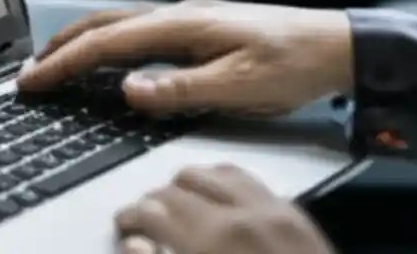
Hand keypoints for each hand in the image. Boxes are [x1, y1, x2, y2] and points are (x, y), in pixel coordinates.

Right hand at [18, 0, 352, 115]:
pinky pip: (143, 30)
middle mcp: (183, 14)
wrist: (337, 44)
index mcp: (186, 25)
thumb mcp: (241, 86)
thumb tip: (131, 89)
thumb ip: (183, 89)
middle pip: (106, 23)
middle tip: (31, 71)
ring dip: (85, 41)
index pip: (109, 42)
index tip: (33, 80)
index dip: (66, 62)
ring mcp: (192, 18)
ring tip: (58, 61)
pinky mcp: (203, 28)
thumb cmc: (296, 62)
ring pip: (123, 23)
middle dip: (63, 45)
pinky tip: (112, 59)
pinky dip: (112, 43)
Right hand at [116, 164, 333, 253]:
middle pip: (180, 186)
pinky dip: (223, 182)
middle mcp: (239, 214)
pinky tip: (216, 198)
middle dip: (155, 200)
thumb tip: (135, 243)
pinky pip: (248, 179)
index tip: (123, 226)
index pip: (154, 210)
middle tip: (146, 221)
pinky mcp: (293, 213)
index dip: (131, 217)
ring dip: (188, 185)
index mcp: (210, 240)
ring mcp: (271, 209)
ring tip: (179, 206)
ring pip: (213, 173)